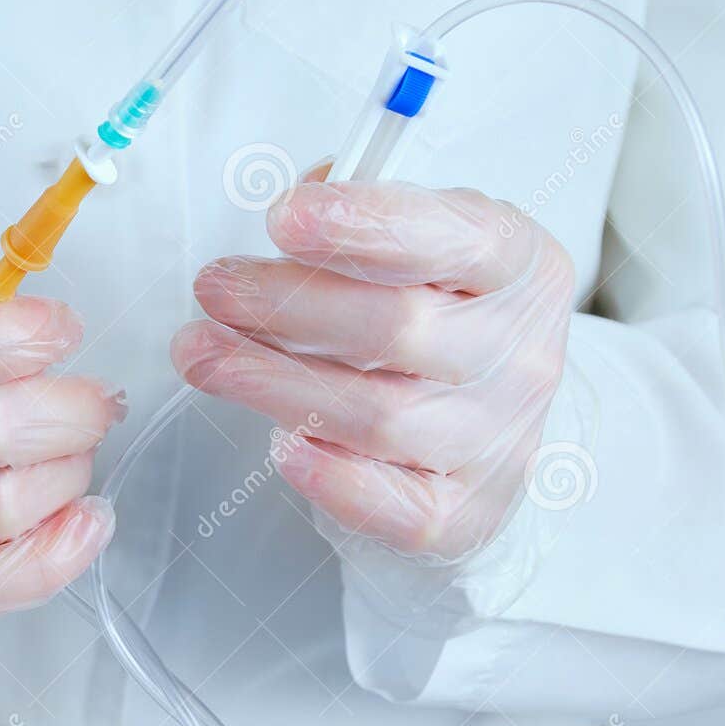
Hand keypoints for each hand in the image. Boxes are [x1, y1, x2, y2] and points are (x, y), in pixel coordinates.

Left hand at [171, 173, 573, 561]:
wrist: (481, 426)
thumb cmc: (435, 316)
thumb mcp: (421, 244)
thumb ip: (363, 216)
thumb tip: (295, 211)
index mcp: (520, 267)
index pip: (453, 238)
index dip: (368, 225)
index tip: (284, 218)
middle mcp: (522, 355)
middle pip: (396, 327)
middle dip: (287, 304)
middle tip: (214, 288)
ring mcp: (499, 440)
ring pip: (377, 414)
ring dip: (272, 382)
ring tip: (202, 353)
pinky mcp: (466, 513)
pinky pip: (390, 502)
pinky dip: (328, 474)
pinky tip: (281, 443)